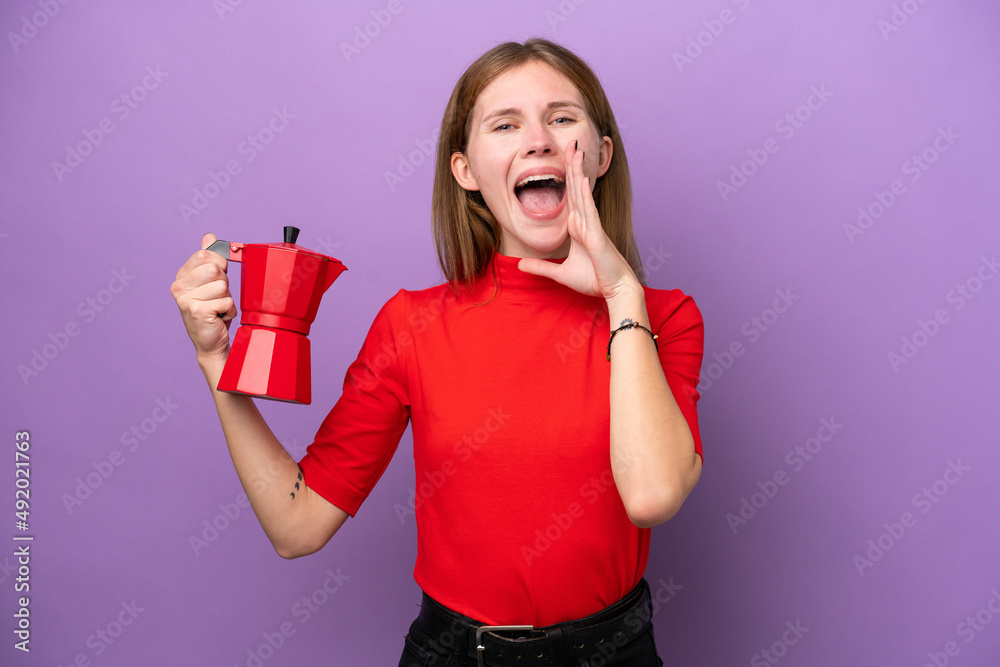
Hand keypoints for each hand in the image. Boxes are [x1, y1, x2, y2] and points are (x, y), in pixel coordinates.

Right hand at [169, 233, 236, 368]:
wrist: (211, 342)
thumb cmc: (213, 311)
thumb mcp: (211, 282)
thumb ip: (209, 259)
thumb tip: (208, 236)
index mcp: (182, 275)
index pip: (206, 254)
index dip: (219, 265)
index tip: (215, 280)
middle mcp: (178, 286)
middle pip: (215, 268)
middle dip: (224, 283)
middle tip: (217, 297)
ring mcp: (185, 299)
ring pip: (223, 285)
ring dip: (227, 299)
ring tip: (217, 308)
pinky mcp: (197, 311)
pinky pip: (226, 302)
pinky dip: (229, 311)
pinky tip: (218, 317)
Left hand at [516, 140, 639, 300]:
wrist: (614, 291)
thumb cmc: (594, 280)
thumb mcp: (560, 273)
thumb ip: (541, 268)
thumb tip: (519, 265)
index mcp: (577, 227)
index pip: (570, 196)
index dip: (567, 176)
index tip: (563, 158)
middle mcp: (584, 222)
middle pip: (576, 188)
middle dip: (573, 164)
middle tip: (571, 141)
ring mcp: (591, 225)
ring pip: (582, 193)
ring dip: (578, 171)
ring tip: (575, 149)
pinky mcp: (595, 233)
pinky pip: (588, 210)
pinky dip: (583, 193)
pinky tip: (580, 177)